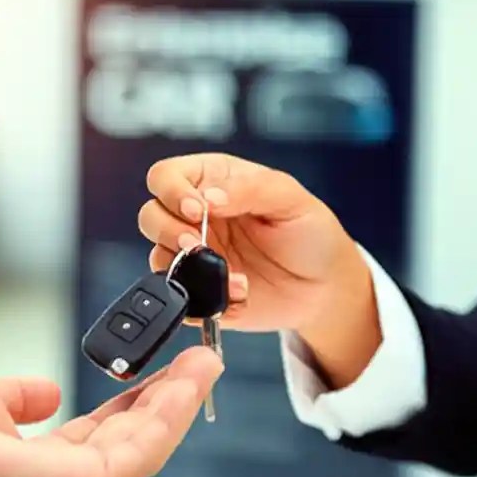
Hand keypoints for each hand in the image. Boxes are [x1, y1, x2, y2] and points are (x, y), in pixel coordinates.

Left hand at [0, 346, 222, 476]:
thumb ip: (22, 397)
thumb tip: (47, 392)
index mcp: (46, 464)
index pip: (110, 434)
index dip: (144, 400)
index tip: (170, 369)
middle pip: (138, 440)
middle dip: (174, 400)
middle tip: (203, 361)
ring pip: (149, 445)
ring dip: (181, 403)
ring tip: (206, 364)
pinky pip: (142, 450)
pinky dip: (169, 415)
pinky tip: (186, 383)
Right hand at [139, 153, 378, 387]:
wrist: (327, 288)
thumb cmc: (312, 234)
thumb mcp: (291, 199)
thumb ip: (249, 189)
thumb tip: (207, 197)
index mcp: (214, 183)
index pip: (167, 176)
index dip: (172, 191)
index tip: (197, 210)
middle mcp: (196, 218)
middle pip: (150, 215)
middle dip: (168, 230)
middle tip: (197, 244)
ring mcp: (195, 257)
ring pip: (157, 258)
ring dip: (187, 269)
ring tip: (232, 276)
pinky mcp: (200, 293)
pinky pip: (180, 298)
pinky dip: (203, 300)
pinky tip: (237, 296)